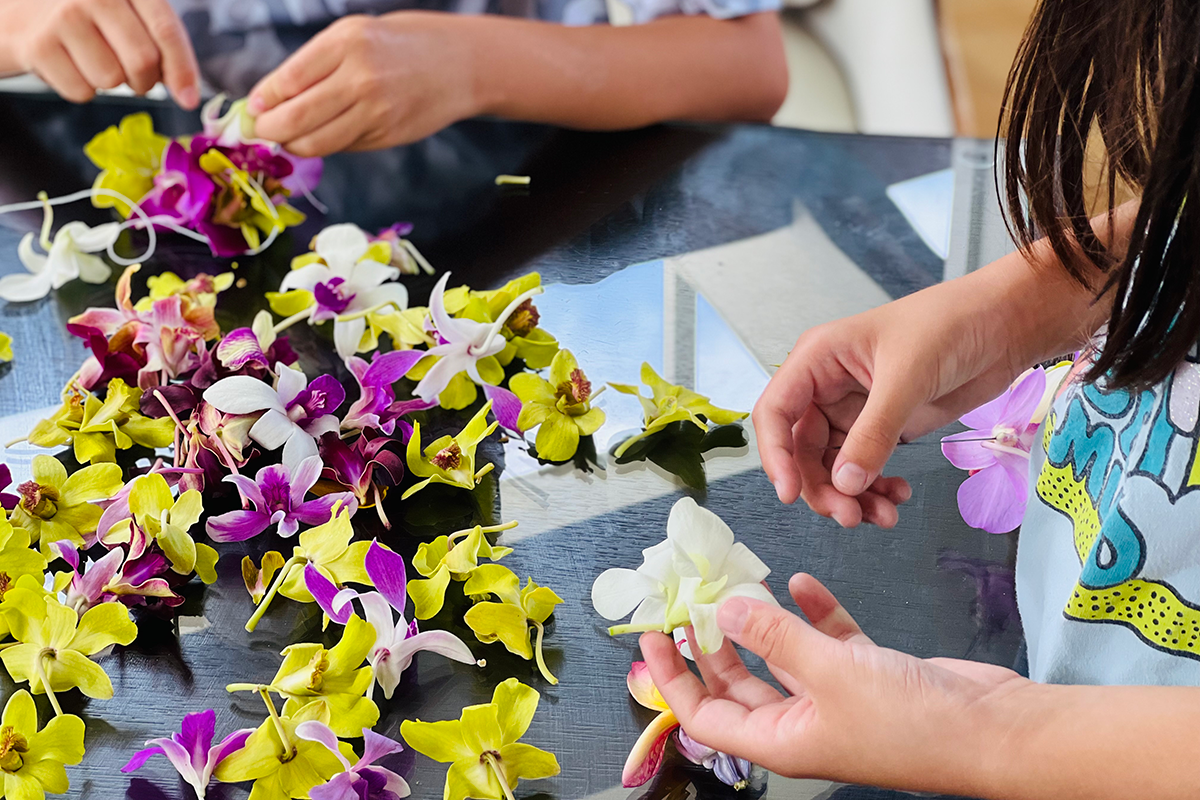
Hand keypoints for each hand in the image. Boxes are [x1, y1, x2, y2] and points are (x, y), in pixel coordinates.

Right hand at [4, 0, 198, 106]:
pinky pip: (82, 92)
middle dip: (144, 81)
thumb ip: (157, 39)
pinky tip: (67, 63)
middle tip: (132, 76)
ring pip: (112, 81)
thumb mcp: (124, 11)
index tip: (189, 98)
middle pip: (142, 61)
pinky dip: (80, 87)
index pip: (166, 29)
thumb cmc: (83, 17)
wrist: (15, 12)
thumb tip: (187, 92)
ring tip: (89, 59)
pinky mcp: (39, 45)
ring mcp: (63, 17)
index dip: (182, 69)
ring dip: (108, 83)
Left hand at [247, 12, 480, 156]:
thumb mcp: (354, 36)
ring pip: (317, 142)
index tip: (254, 109)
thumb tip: (270, 100)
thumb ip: (315, 65)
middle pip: (296, 118)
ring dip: (293, 145)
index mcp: (346, 43)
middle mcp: (361, 78)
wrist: (459, 64)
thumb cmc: (398, 45)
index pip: (288, 80)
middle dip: (269, 130)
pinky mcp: (387, 135)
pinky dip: (325, 144)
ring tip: (286, 138)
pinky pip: (343, 146)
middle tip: (259, 132)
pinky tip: (323, 134)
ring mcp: (376, 111)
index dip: (264, 100)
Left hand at [641, 574, 1029, 793]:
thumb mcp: (829, 672)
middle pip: (738, 684)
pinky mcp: (870, 675)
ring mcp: (837, 698)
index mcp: (782, 740)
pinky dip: (813, 614)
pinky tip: (802, 582)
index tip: (652, 637)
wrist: (993, 729)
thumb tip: (721, 609)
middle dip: (712, 644)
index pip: (705, 716)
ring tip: (739, 582)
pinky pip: (828, 642)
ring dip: (762, 622)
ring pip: (783, 658)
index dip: (673, 679)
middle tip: (691, 601)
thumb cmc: (910, 719)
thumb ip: (773, 636)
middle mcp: (803, 722)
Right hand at [753, 273, 1032, 527]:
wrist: (1005, 325)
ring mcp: (856, 409)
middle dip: (823, 487)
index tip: (790, 494)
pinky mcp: (884, 426)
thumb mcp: (907, 377)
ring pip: (833, 466)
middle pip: (802, 450)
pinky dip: (876, 489)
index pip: (776, 412)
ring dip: (852, 496)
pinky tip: (898, 496)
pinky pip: (865, 468)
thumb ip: (874, 433)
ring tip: (883, 515)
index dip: (776, 455)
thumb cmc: (951, 324)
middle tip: (850, 516)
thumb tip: (845, 484)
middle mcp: (828, 386)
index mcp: (817, 359)